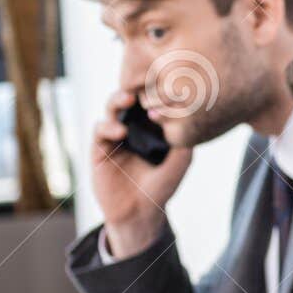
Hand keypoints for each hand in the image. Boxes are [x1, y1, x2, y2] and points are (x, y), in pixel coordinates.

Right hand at [92, 88, 192, 257]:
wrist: (140, 212)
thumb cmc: (162, 186)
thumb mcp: (180, 162)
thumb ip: (185, 140)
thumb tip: (192, 116)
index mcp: (150, 128)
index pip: (149, 102)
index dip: (153, 90)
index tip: (162, 80)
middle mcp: (132, 128)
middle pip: (129, 99)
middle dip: (133, 88)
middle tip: (141, 84)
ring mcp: (114, 137)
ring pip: (112, 110)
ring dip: (117, 101)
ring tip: (128, 101)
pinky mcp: (99, 149)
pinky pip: (99, 130)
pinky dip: (107, 126)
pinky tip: (121, 132)